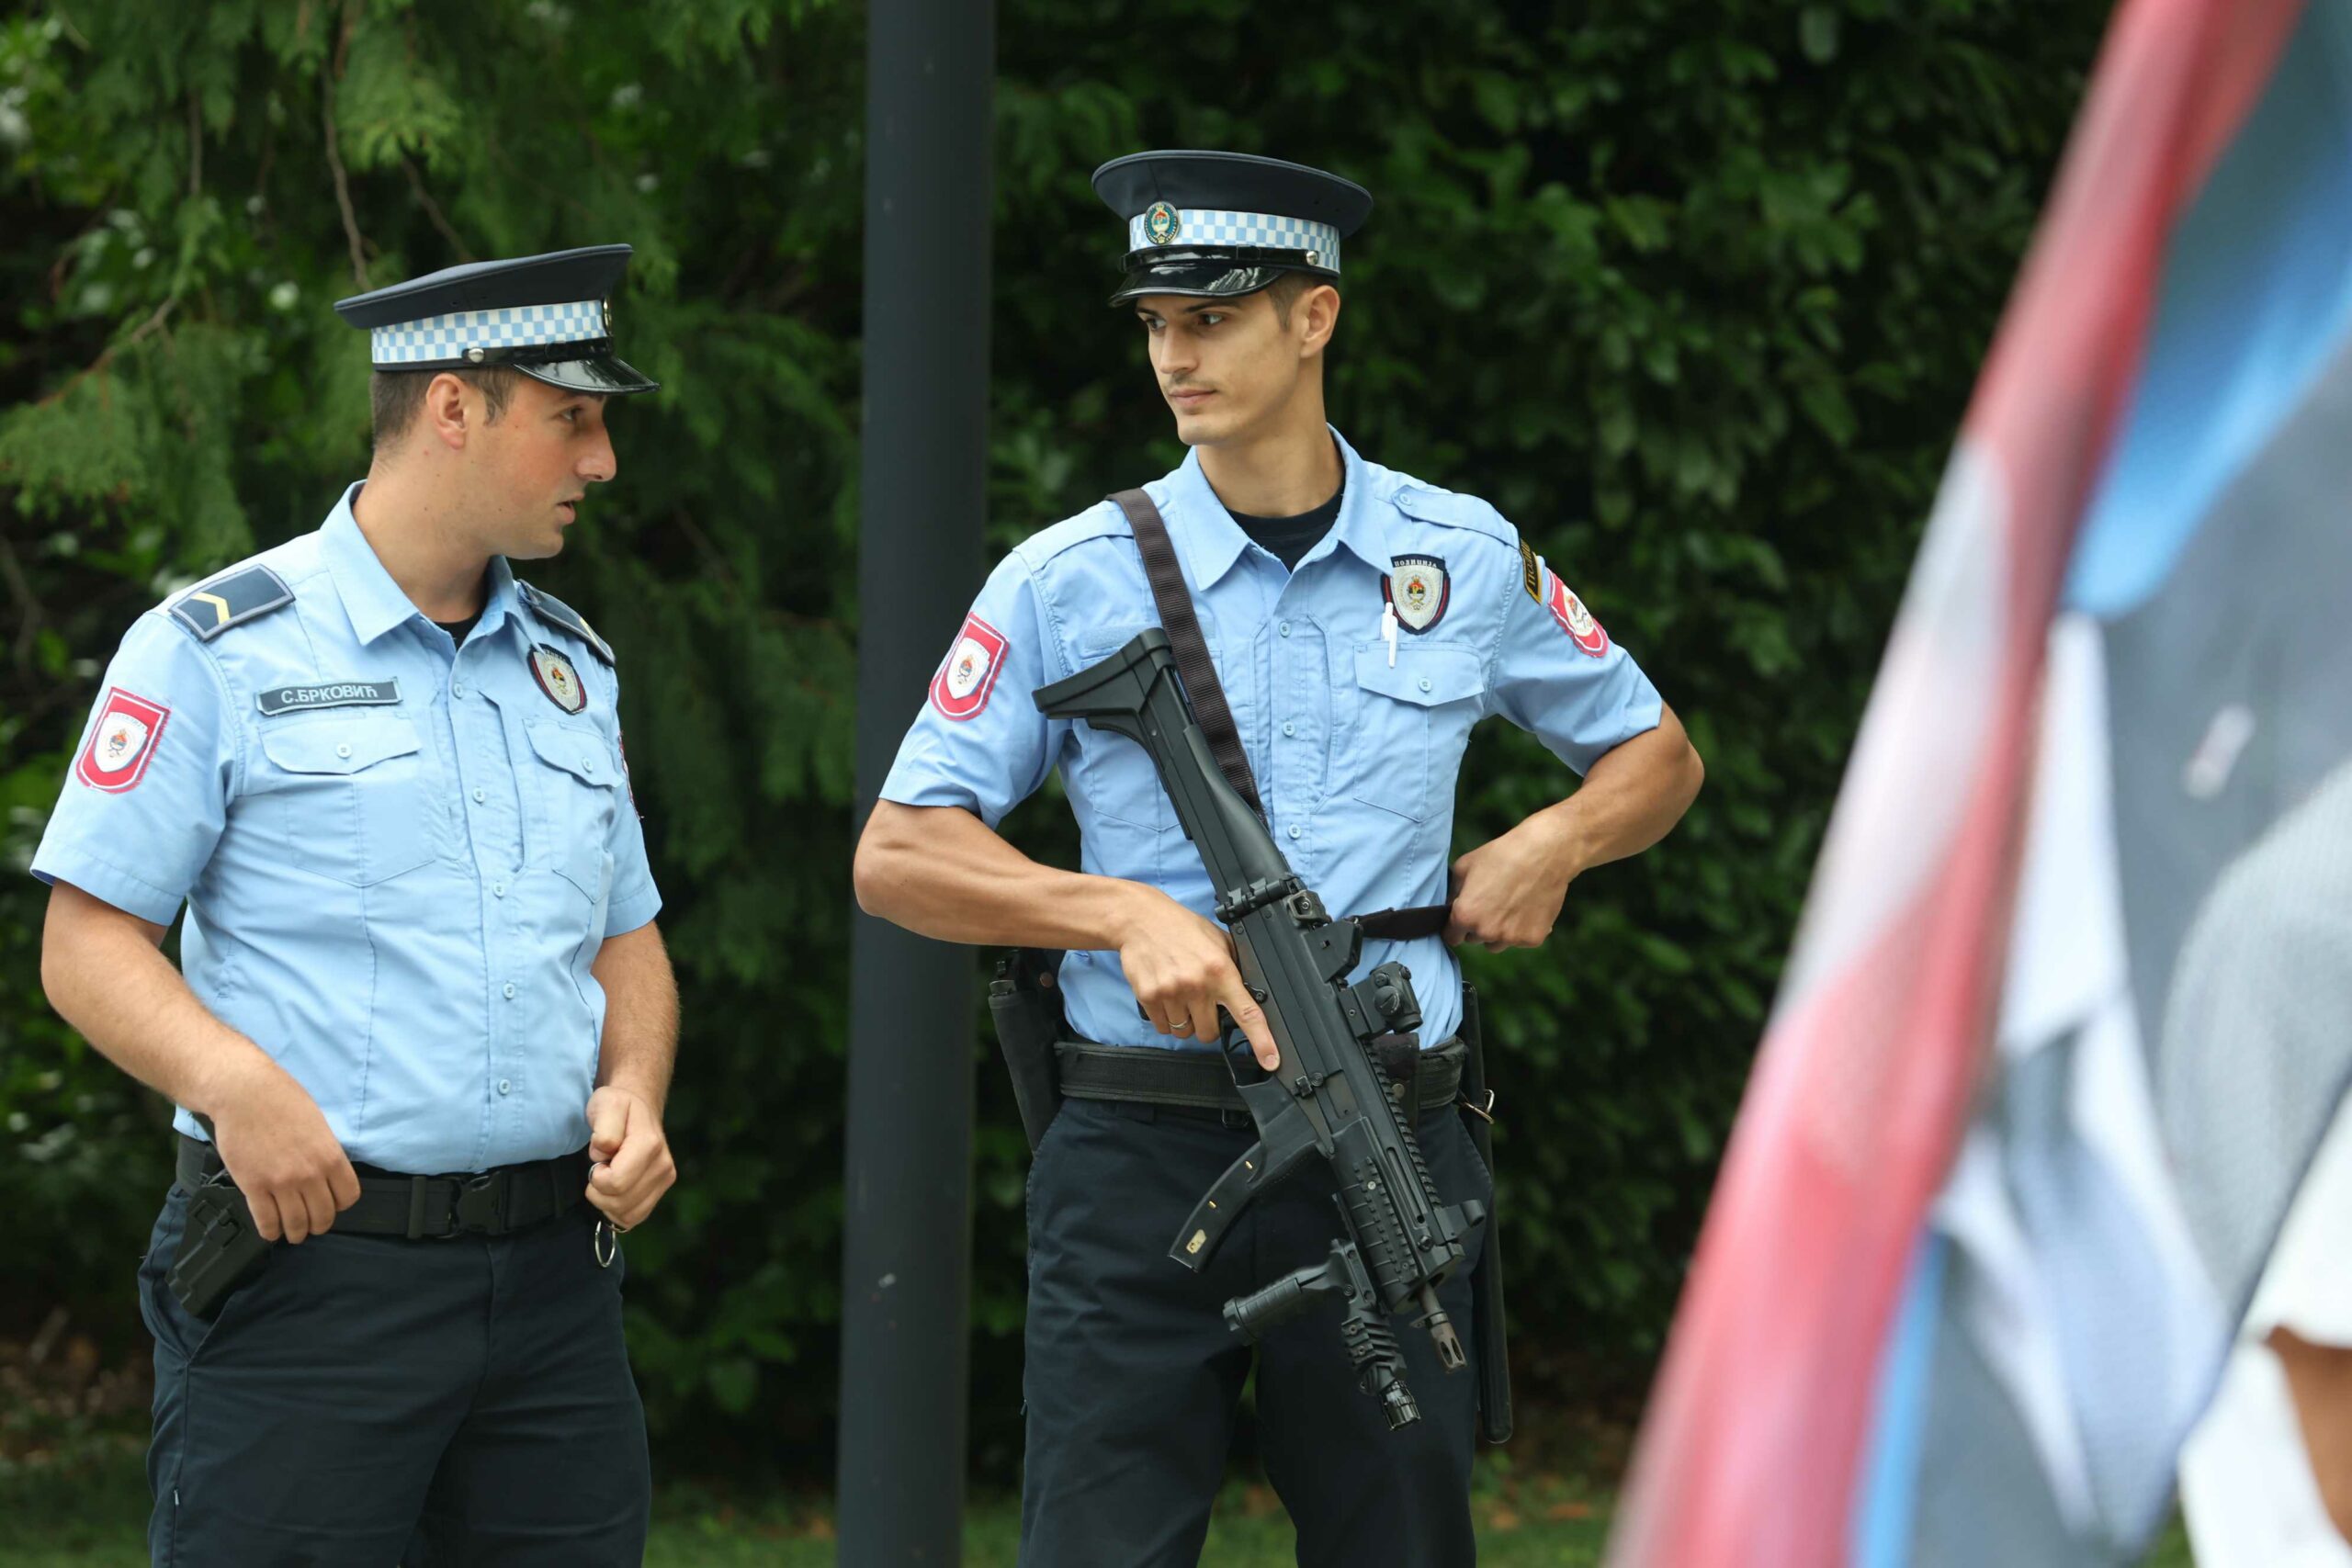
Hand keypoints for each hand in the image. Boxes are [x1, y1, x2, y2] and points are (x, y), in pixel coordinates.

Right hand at [206, 1053, 359, 1243]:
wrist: (245, 1093)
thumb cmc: (282, 1100)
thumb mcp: (318, 1125)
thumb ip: (324, 1153)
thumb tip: (328, 1173)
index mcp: (331, 1157)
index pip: (348, 1197)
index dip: (340, 1205)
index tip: (332, 1204)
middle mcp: (310, 1174)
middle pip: (323, 1216)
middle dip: (318, 1224)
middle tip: (311, 1224)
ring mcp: (281, 1183)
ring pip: (296, 1225)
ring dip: (295, 1233)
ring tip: (292, 1232)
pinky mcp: (253, 1187)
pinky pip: (266, 1221)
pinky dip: (270, 1231)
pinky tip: (271, 1230)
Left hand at [584, 1085, 676, 1230]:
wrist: (639, 1109)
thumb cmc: (618, 1106)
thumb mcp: (606, 1104)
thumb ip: (604, 1126)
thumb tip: (604, 1151)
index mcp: (650, 1145)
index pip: (616, 1183)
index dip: (597, 1177)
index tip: (598, 1160)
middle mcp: (663, 1165)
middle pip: (620, 1202)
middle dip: (599, 1191)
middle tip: (600, 1169)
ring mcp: (665, 1180)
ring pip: (627, 1214)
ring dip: (607, 1203)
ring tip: (607, 1179)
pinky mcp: (661, 1191)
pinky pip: (634, 1218)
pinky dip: (618, 1211)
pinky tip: (614, 1192)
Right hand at [1113, 885, 1279, 1069]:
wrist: (1141, 920)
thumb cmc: (1182, 929)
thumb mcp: (1218, 940)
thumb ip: (1234, 967)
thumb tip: (1250, 991)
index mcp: (1220, 971)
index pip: (1247, 1013)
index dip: (1262, 1041)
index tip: (1270, 1060)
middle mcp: (1197, 985)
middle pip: (1209, 1034)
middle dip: (1207, 1024)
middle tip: (1201, 1003)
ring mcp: (1171, 993)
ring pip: (1184, 1033)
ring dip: (1184, 1021)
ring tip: (1179, 993)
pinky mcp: (1149, 997)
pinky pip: (1163, 1028)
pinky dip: (1165, 1018)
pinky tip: (1165, 994)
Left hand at [1444, 817, 1578, 951]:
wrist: (1543, 853)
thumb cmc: (1501, 855)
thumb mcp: (1464, 866)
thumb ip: (1453, 892)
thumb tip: (1450, 906)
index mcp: (1465, 916)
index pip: (1452, 936)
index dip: (1455, 927)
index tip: (1462, 919)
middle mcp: (1486, 932)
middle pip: (1475, 939)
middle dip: (1478, 926)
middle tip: (1491, 903)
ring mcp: (1511, 938)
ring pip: (1497, 943)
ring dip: (1499, 931)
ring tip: (1509, 905)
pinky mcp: (1533, 939)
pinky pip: (1520, 940)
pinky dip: (1523, 928)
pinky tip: (1528, 906)